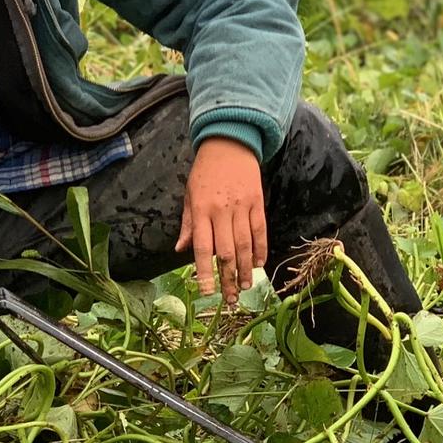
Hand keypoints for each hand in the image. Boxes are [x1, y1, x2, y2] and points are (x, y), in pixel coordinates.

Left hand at [176, 137, 268, 305]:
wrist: (230, 143)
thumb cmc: (204, 171)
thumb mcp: (189, 195)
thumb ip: (188, 224)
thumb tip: (181, 251)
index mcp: (201, 210)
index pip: (202, 248)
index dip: (205, 272)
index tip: (207, 292)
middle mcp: (221, 211)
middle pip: (226, 252)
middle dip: (228, 279)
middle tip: (230, 300)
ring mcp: (242, 207)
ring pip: (245, 245)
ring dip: (245, 270)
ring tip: (245, 287)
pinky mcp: (257, 203)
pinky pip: (260, 231)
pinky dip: (260, 250)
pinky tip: (258, 265)